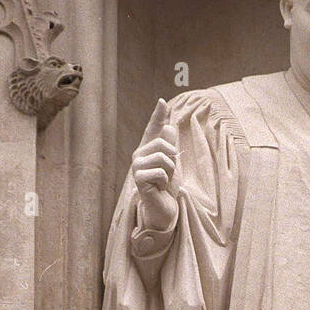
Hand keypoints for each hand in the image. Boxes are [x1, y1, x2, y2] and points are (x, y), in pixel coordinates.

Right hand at [132, 97, 178, 233]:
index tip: (162, 101)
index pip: (153, 128)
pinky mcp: (138, 178)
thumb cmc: (167, 187)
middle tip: (168, 174)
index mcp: (148, 149)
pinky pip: (160, 171)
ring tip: (164, 181)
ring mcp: (137, 166)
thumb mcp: (172, 165)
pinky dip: (165, 181)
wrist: (164, 208)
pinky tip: (159, 188)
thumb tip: (170, 126)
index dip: (158, 115)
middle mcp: (139, 154)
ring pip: (163, 157)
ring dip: (170, 172)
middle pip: (163, 143)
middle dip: (173, 160)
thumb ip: (170, 147)